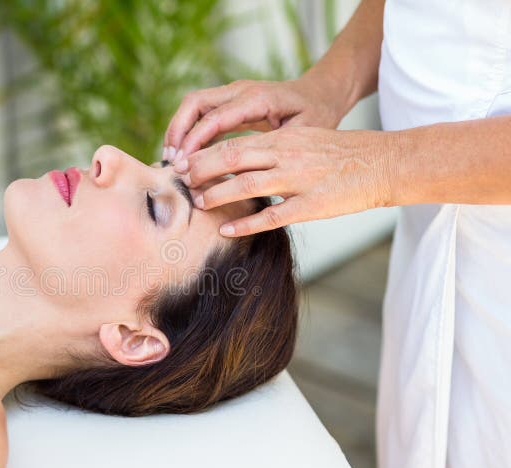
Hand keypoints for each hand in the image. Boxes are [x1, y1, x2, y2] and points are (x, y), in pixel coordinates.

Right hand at [163, 75, 348, 171]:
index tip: (181, 162)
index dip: (194, 140)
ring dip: (179, 130)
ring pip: (193, 105)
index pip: (215, 117)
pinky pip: (200, 112)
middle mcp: (240, 91)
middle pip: (195, 102)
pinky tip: (185, 155)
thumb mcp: (304, 133)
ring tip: (173, 160)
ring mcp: (233, 93)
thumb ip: (276, 150)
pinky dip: (188, 131)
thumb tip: (249, 175)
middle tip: (172, 162)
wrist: (320, 93)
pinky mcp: (229, 101)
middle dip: (178, 131)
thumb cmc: (316, 114)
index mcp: (257, 98)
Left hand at [185, 127, 396, 236]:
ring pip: (246, 185)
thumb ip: (271, 148)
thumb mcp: (303, 140)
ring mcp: (298, 180)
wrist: (383, 163)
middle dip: (201, 171)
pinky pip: (273, 216)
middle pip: (232, 159)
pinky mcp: (311, 205)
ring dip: (217, 195)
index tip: (185, 164)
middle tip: (181, 182)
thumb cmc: (340, 155)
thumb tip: (238, 159)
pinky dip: (246, 224)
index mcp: (283, 138)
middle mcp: (286, 155)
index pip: (233, 143)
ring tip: (198, 203)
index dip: (204, 154)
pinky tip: (227, 231)